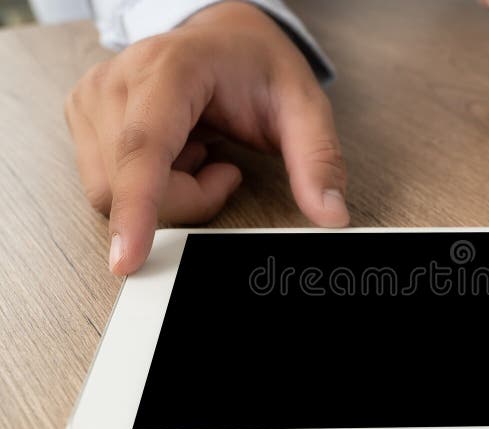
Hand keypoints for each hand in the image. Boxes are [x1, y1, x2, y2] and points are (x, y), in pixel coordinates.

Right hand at [65, 1, 348, 275]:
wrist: (225, 36)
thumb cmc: (256, 64)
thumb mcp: (303, 106)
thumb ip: (318, 160)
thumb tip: (330, 214)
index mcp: (168, 69)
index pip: (142, 148)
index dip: (137, 208)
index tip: (129, 259)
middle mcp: (116, 81)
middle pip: (126, 186)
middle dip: (185, 200)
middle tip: (224, 170)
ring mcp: (93, 99)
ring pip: (112, 193)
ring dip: (169, 195)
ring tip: (202, 156)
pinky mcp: (86, 118)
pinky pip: (108, 185)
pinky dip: (152, 188)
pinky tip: (180, 155)